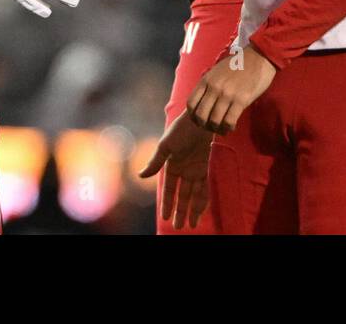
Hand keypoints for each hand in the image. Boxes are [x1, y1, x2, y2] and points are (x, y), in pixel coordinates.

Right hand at [139, 114, 213, 229]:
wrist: (201, 118)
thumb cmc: (181, 129)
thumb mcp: (165, 146)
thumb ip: (155, 162)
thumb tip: (140, 176)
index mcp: (171, 164)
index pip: (169, 188)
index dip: (167, 203)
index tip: (165, 217)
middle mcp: (183, 169)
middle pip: (182, 194)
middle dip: (180, 211)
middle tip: (178, 227)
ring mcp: (195, 169)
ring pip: (194, 194)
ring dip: (192, 209)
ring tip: (190, 225)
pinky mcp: (205, 166)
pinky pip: (204, 187)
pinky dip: (202, 199)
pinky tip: (201, 211)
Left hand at [186, 46, 275, 134]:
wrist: (258, 57)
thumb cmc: (238, 65)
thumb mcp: (216, 71)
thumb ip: (208, 85)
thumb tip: (203, 102)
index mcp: (206, 80)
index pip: (191, 104)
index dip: (193, 116)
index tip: (199, 121)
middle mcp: (214, 88)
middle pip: (201, 115)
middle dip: (204, 126)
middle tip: (211, 128)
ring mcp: (227, 94)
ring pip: (214, 121)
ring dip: (217, 129)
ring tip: (222, 130)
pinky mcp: (241, 100)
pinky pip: (229, 121)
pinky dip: (228, 128)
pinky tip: (231, 127)